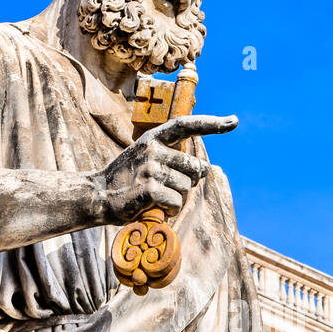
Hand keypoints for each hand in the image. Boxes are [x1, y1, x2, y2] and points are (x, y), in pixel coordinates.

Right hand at [97, 114, 237, 221]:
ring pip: (187, 188)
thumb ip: (170, 157)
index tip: (234, 121)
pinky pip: (176, 202)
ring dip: (177, 198)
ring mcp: (151, 168)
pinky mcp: (149, 189)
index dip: (212, 123)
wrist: (98, 195)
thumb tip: (202, 169)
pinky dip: (170, 210)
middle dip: (190, 181)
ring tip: (155, 197)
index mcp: (154, 138)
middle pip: (195, 167)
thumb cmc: (128, 180)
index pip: (187, 125)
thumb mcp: (146, 159)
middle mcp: (153, 149)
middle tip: (168, 187)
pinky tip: (154, 207)